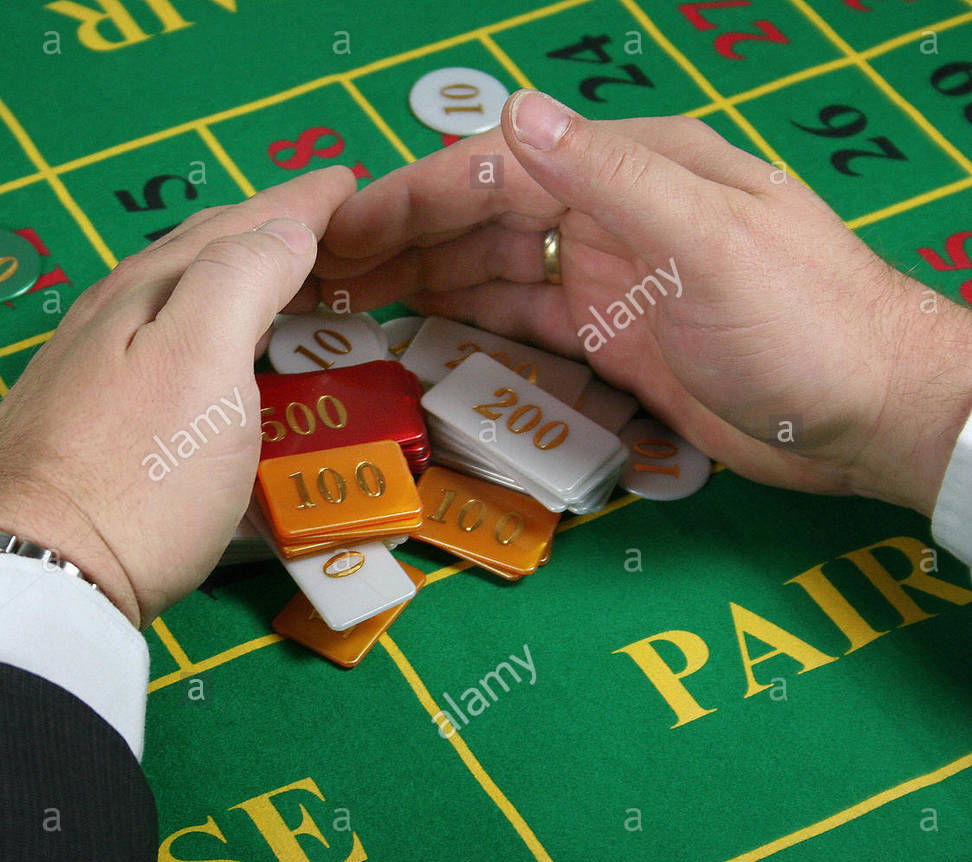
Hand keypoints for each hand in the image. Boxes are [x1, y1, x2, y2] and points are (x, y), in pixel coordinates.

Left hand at [0, 167, 356, 627]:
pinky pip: (153, 342)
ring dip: (228, 273)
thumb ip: (242, 279)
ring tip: (272, 274)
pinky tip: (199, 349)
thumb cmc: (140, 471)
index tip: (347, 180)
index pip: (236, 223)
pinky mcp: (77, 423)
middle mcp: (110, 316)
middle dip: (263, 227)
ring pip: (169, 295)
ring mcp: (85, 370)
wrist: (39, 574)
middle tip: (322, 222)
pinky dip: (198, 324)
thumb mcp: (203, 361)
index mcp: (147, 291)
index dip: (296, 201)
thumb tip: (282, 226)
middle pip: (196, 251)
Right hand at [315, 90, 971, 515]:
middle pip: (482, 221)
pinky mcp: (611, 343)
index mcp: (630, 175)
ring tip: (350, 305)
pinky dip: (471, 327)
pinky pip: (522, 326)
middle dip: (401, 242)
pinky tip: (422, 334)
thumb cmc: (805, 321)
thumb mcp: (713, 242)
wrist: (872, 417)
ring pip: (493, 272)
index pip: (496, 174)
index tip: (339, 233)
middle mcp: (609, 221)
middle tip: (322, 277)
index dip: (411, 200)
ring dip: (424, 283)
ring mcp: (608, 283)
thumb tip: (517, 111)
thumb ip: (612, 178)